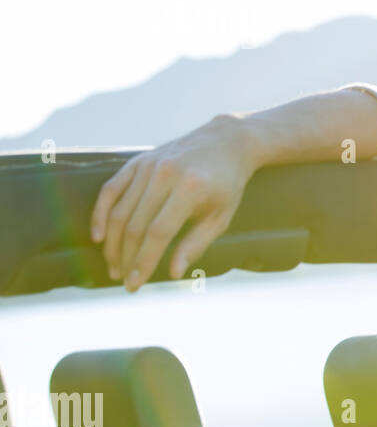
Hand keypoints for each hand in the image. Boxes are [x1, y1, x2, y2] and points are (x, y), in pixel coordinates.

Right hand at [90, 115, 260, 291]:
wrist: (226, 142)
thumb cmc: (227, 185)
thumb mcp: (221, 216)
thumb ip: (196, 244)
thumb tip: (172, 273)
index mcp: (190, 188)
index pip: (158, 233)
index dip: (143, 261)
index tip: (134, 285)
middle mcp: (165, 174)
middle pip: (134, 225)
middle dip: (126, 257)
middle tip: (123, 280)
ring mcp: (148, 165)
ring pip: (119, 211)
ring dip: (112, 243)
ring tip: (114, 266)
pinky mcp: (137, 161)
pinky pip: (110, 189)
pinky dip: (100, 213)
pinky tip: (99, 237)